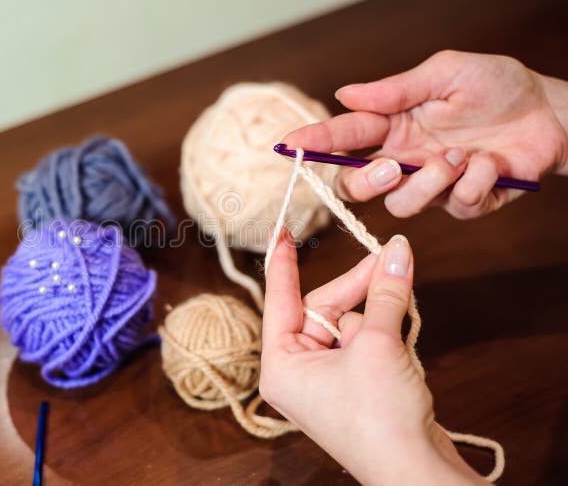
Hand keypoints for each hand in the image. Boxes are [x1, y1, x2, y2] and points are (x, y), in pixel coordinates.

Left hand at [260, 230, 484, 484]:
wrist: (415, 473)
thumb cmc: (380, 418)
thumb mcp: (378, 344)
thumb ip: (384, 292)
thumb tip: (397, 249)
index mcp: (281, 366)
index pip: (280, 301)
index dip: (282, 264)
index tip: (280, 233)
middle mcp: (297, 373)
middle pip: (323, 309)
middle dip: (357, 288)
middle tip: (388, 258)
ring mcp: (326, 382)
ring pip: (349, 325)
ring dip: (376, 317)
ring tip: (397, 319)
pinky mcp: (354, 387)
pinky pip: (363, 344)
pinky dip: (382, 335)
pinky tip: (400, 342)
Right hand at [283, 50, 567, 218]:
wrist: (551, 112)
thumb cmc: (497, 86)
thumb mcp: (445, 73)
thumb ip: (395, 89)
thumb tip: (344, 94)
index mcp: (393, 126)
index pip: (343, 138)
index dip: (314, 142)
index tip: (289, 145)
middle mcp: (404, 158)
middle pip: (356, 186)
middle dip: (365, 182)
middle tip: (391, 166)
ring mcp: (432, 183)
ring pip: (401, 205)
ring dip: (431, 180)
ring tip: (463, 154)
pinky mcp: (463, 203)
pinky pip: (454, 207)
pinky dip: (475, 181)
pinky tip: (492, 162)